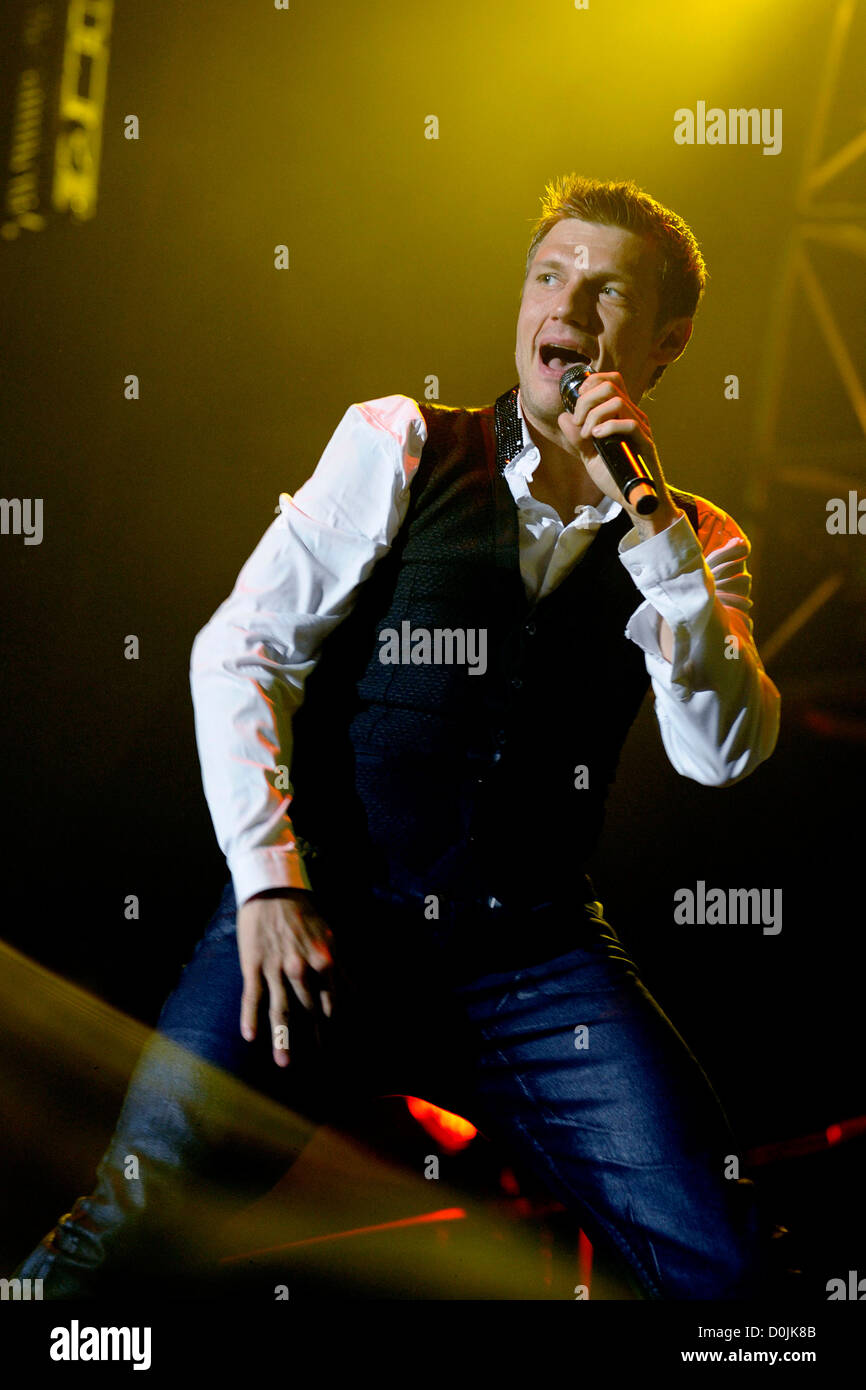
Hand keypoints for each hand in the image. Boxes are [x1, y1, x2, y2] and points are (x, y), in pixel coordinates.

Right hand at [236, 889, 335, 1067]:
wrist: (272, 888)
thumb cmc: (303, 912)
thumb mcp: (329, 937)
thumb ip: (340, 967)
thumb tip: (357, 993)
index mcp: (323, 960)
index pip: (334, 1001)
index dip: (338, 1024)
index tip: (342, 1043)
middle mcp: (301, 968)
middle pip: (309, 1010)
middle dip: (315, 1036)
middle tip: (320, 1060)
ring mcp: (276, 968)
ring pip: (280, 1010)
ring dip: (283, 1039)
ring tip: (285, 1063)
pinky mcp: (253, 964)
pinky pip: (252, 996)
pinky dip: (250, 1017)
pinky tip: (250, 1037)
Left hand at [556, 370, 679, 536]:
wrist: (635, 500)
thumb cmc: (615, 476)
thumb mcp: (589, 455)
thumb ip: (577, 437)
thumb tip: (563, 417)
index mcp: (621, 414)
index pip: (611, 380)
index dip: (591, 383)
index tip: (577, 402)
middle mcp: (633, 415)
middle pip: (610, 386)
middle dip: (586, 400)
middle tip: (578, 422)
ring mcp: (641, 428)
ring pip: (617, 402)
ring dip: (594, 415)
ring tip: (587, 434)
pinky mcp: (645, 444)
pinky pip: (630, 424)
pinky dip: (607, 427)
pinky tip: (596, 438)